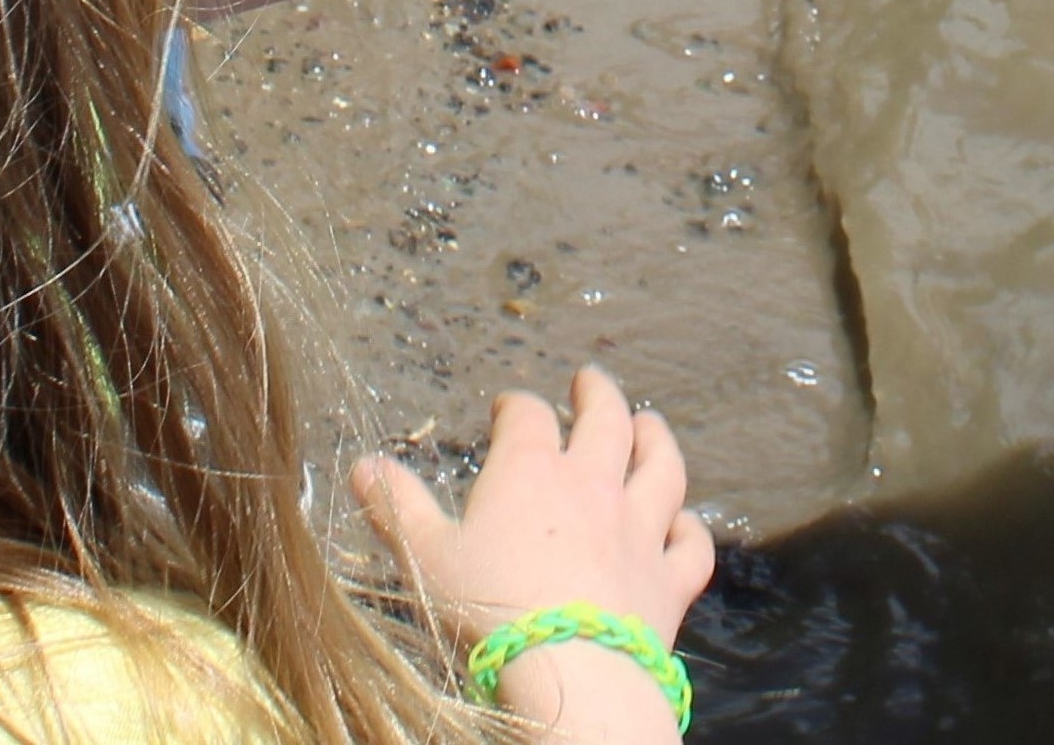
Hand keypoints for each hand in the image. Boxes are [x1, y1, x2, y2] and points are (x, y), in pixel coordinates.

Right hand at [352, 365, 708, 741]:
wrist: (569, 672)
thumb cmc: (489, 612)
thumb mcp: (426, 560)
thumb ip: (397, 507)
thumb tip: (361, 465)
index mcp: (531, 472)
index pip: (527, 417)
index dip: (516, 405)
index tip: (507, 407)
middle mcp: (593, 485)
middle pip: (607, 420)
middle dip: (598, 394)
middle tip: (591, 381)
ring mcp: (640, 528)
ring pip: (661, 467)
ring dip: (657, 440)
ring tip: (651, 424)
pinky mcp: (670, 577)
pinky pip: (691, 543)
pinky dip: (690, 528)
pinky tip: (683, 523)